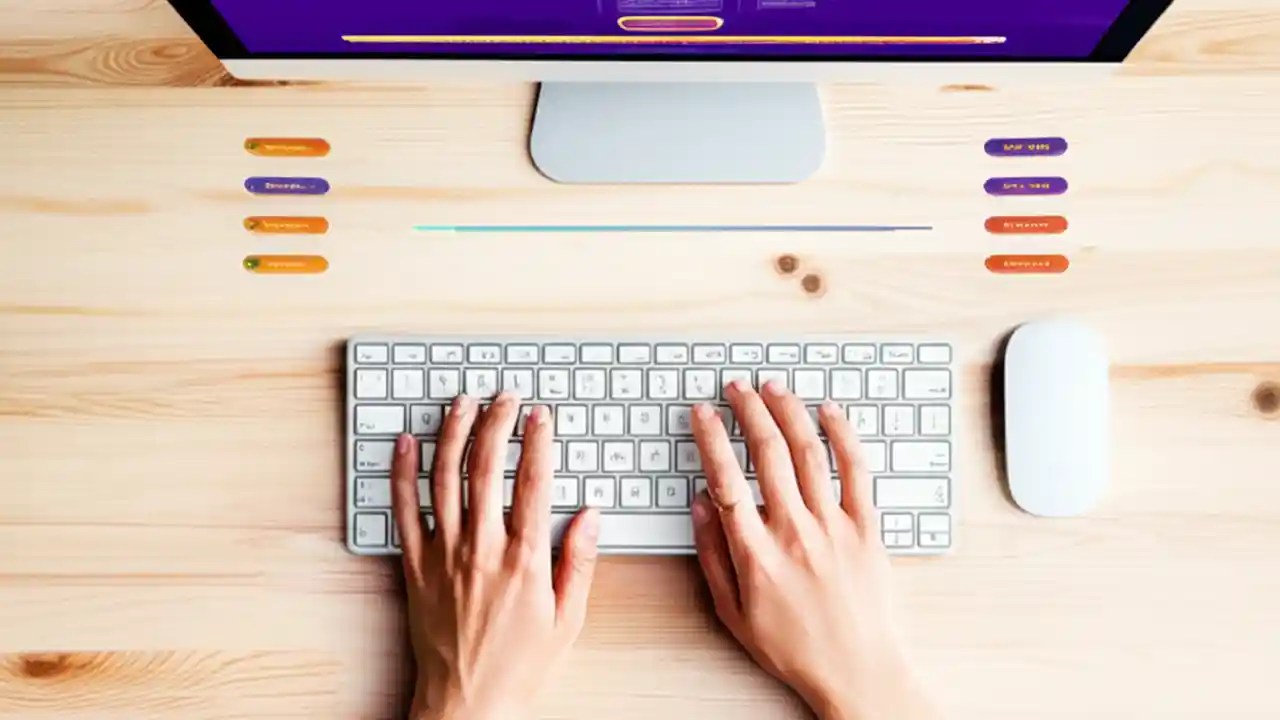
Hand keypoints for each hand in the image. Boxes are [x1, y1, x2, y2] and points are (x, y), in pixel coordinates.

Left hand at [391, 393, 600, 719]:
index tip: (540, 416)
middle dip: (497, 423)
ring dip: (453, 434)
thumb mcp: (568, 620)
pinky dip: (403, 472)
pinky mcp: (415, 566)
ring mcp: (444, 555)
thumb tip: (591, 516)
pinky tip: (406, 443)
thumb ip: (580, 562)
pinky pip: (404, 510)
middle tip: (505, 398)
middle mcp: (482, 549)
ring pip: (445, 478)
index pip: (534, 483)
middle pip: (487, 468)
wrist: (466, 706)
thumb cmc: (518, 669)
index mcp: (524, 560)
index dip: (539, 441)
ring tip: (462, 404)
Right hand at [690, 381, 939, 719]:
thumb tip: (700, 506)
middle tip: (735, 388)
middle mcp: (795, 532)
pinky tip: (829, 412)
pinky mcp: (867, 528)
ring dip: (787, 411)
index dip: (711, 439)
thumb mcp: (733, 613)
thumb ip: (712, 556)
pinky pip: (855, 469)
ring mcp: (834, 526)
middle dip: (747, 410)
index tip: (702, 414)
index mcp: (757, 553)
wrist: (858, 671)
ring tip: (772, 388)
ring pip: (808, 451)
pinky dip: (842, 434)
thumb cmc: (795, 648)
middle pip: (766, 452)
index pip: (726, 479)